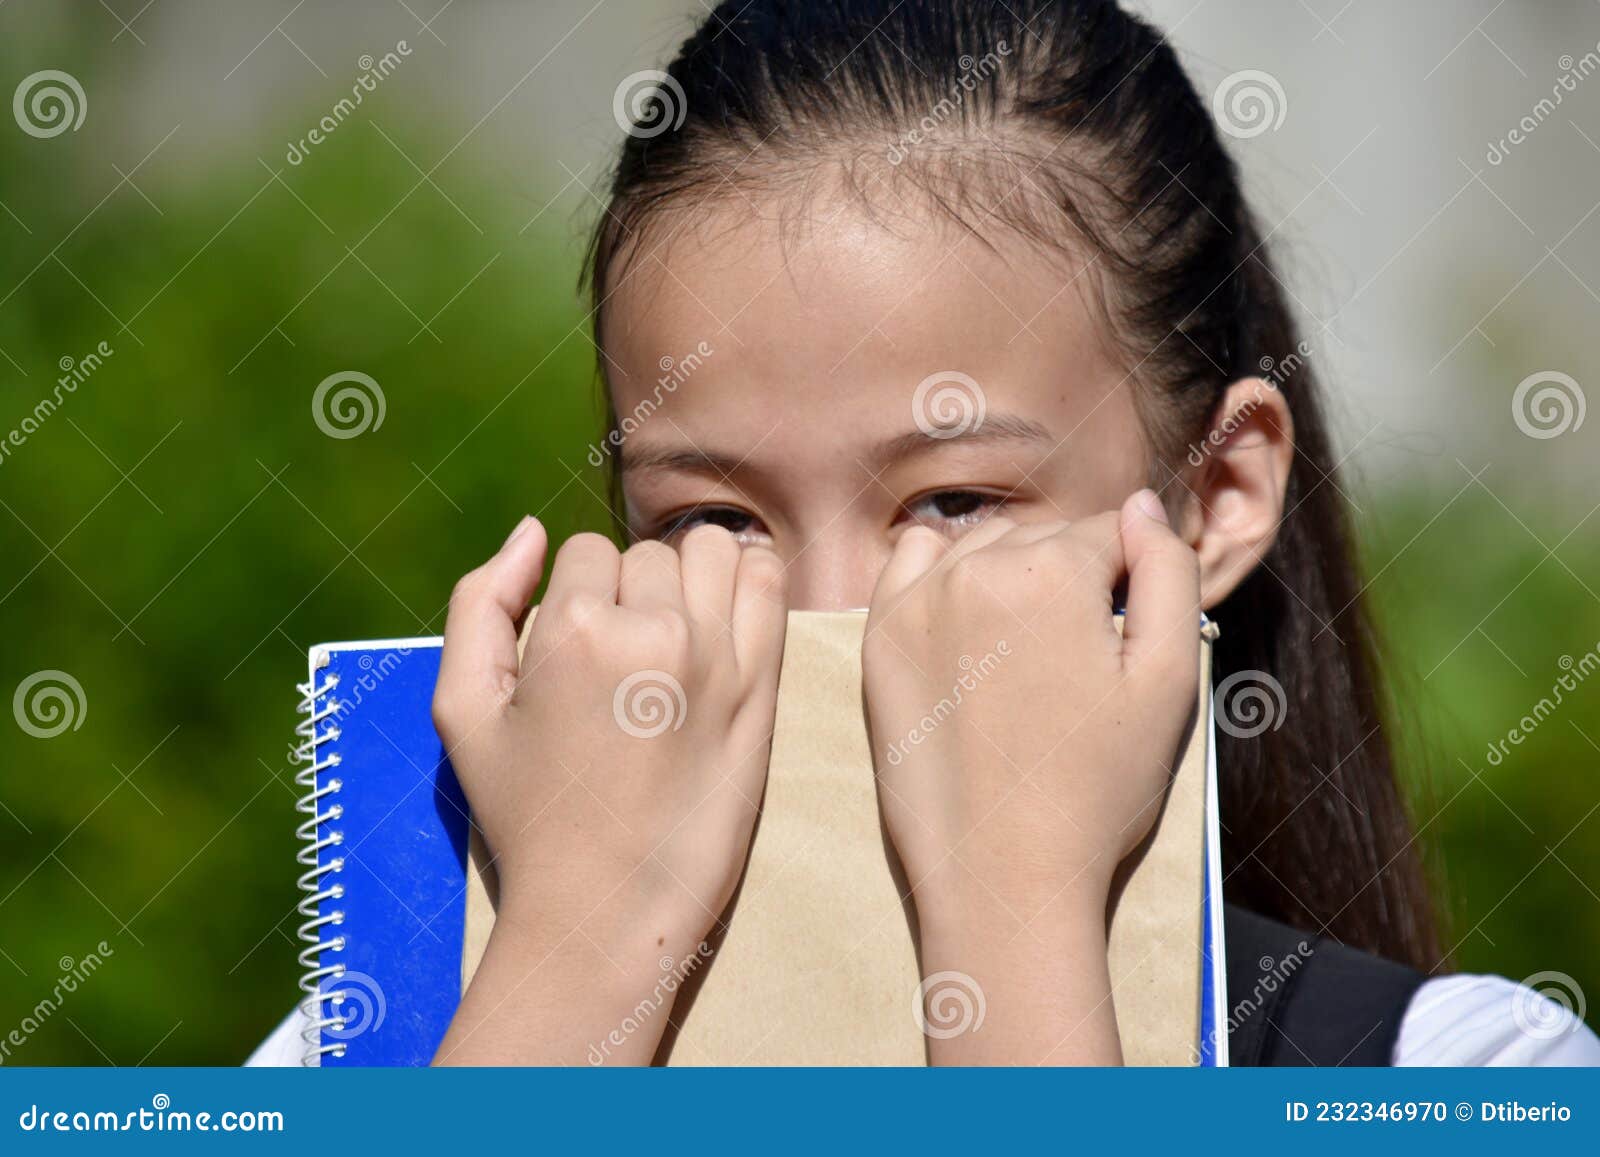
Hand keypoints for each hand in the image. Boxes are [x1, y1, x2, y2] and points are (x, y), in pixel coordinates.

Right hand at [431, 517, 786, 1063]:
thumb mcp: (462, 709)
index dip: (573, 596)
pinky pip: (768, 584)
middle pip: (647, 554)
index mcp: (572, 630)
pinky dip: (748, 582)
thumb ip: (479, 603)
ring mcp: (717, 657)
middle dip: (629, 591)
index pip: (582, 550)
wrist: (605, 904)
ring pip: (713, 552)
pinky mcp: (762, 687)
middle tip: (620, 659)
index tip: (573, 652)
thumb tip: (531, 530)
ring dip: (690, 578)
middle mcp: (652, 631)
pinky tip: (722, 617)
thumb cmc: (525, 812)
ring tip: (671, 632)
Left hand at [862, 490, 1200, 1063]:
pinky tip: (968, 620)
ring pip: (984, 547)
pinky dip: (944, 574)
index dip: (1132, 581)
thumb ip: (1168, 575)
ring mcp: (916, 601)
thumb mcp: (1169, 680)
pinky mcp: (879, 638)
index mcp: (1052, 569)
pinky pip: (913, 564)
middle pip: (1046, 538)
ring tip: (1029, 652)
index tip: (1127, 637)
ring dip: (1012, 576)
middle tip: (1081, 658)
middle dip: (1073, 577)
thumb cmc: (1097, 786)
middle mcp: (975, 568)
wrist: (1003, 873)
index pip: (1112, 533)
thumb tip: (1144, 507)